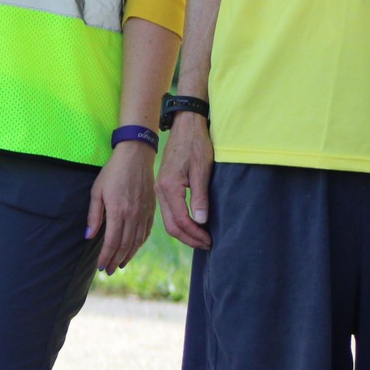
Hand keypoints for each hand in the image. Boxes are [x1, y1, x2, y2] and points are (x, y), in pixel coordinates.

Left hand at [88, 142, 156, 273]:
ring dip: (127, 256)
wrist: (136, 157)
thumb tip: (89, 236)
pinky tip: (133, 249)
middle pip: (125, 245)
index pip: (112, 241)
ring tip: (119, 264)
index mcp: (118, 211)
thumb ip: (94, 215)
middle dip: (115, 260)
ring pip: (137, 242)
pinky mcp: (151, 210)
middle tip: (108, 270)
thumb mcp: (97, 190)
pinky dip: (139, 245)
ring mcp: (144, 214)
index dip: (106, 256)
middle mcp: (133, 216)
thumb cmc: (113, 172)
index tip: (101, 266)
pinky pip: (146, 233)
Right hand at [157, 113, 213, 248]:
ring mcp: (159, 189)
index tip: (210, 241)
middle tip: (207, 244)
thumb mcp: (202, 170)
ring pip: (168, 220)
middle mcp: (160, 190)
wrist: (185, 125)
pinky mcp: (163, 186)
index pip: (181, 221)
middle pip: (171, 225)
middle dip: (189, 238)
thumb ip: (200, 197)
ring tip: (201, 238)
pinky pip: (168, 211)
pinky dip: (180, 222)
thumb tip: (202, 222)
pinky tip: (192, 224)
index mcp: (169, 187)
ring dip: (184, 232)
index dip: (196, 234)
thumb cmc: (196, 144)